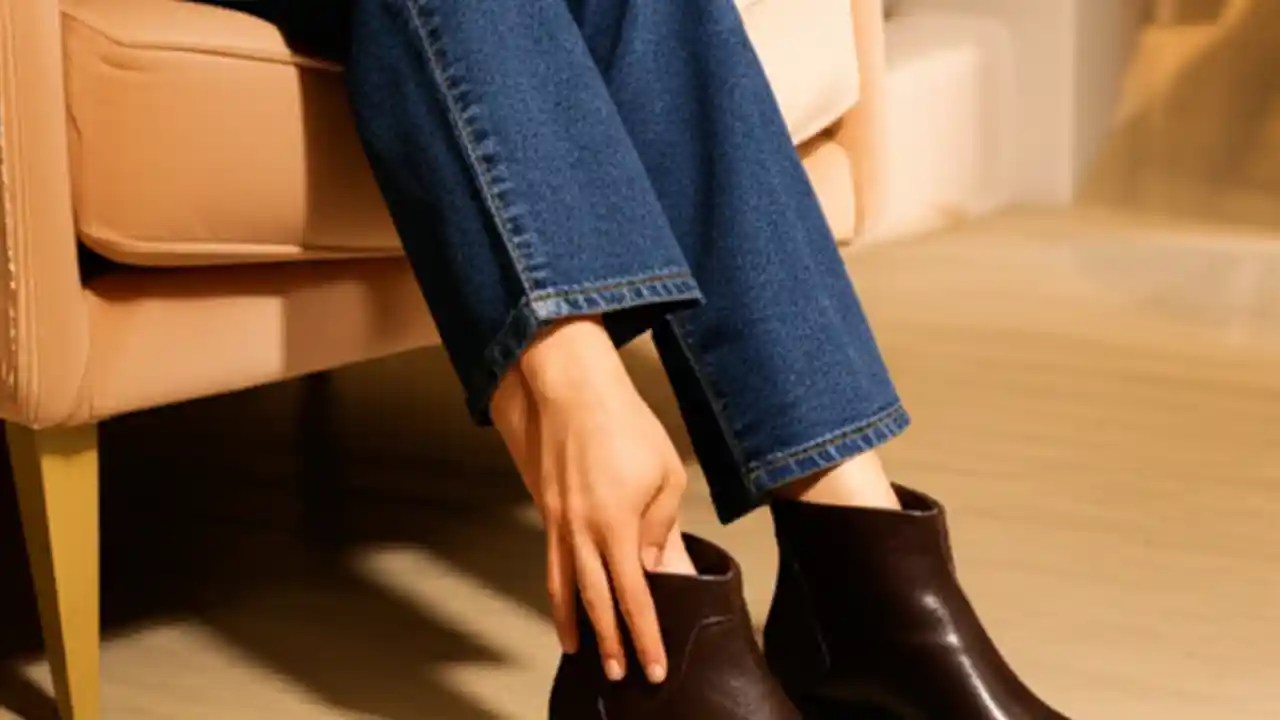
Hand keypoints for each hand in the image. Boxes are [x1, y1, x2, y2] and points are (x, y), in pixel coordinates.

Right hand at [492, 318, 685, 683]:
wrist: (574, 393)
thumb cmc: (627, 427)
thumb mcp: (664, 478)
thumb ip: (660, 529)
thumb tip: (656, 569)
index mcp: (618, 527)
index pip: (634, 596)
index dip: (644, 634)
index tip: (653, 665)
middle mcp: (582, 533)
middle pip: (596, 602)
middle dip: (610, 642)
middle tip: (621, 674)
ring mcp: (559, 524)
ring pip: (564, 587)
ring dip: (573, 623)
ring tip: (580, 650)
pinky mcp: (548, 511)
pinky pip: (552, 563)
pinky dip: (557, 591)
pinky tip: (563, 601)